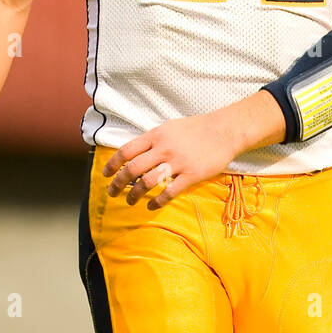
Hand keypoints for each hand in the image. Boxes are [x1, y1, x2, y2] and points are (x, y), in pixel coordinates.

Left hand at [103, 103, 271, 209]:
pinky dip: (156, 202)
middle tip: (113, 192)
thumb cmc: (197, 128)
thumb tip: (135, 152)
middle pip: (133, 169)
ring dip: (134, 194)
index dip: (112, 164)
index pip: (126, 151)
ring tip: (131, 201)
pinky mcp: (191, 175)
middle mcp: (164, 148)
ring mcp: (178, 162)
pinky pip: (169, 192)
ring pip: (147, 182)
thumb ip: (153, 139)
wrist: (225, 131)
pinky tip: (151, 205)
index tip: (106, 174)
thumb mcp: (170, 127)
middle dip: (118, 184)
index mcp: (156, 135)